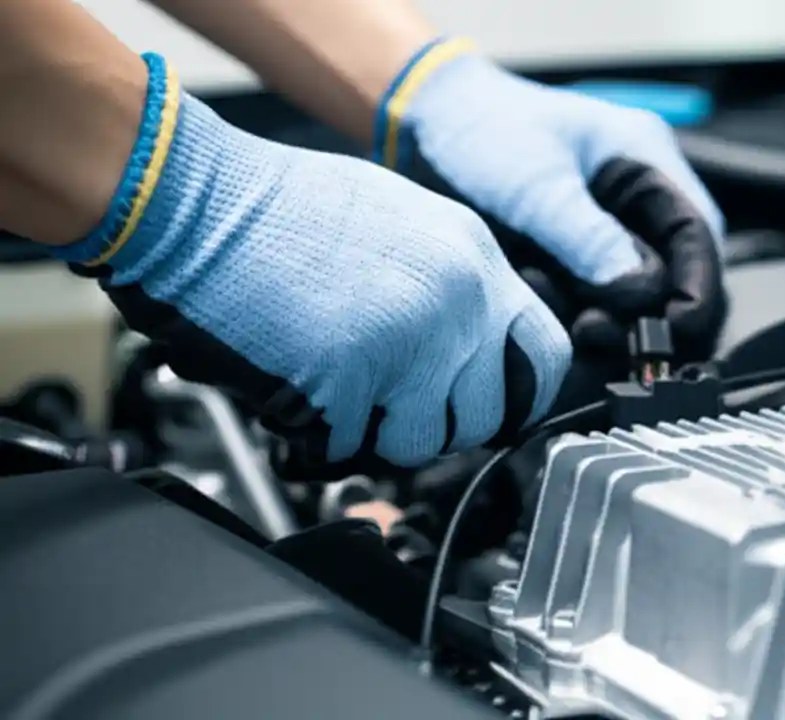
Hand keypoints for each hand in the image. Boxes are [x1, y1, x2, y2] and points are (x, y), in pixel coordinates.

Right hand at [56, 54, 569, 467]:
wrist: (195, 202)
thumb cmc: (279, 211)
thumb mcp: (404, 223)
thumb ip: (453, 284)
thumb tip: (477, 346)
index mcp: (473, 258)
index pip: (547, 355)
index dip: (518, 396)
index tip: (494, 410)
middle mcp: (456, 301)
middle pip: (485, 416)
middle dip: (439, 423)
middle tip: (392, 402)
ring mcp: (408, 341)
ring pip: (423, 443)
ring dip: (379, 433)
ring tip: (339, 384)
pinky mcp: (350, 379)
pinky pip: (353, 446)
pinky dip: (321, 433)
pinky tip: (299, 382)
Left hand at [375, 39, 726, 361]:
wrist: (423, 129)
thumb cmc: (482, 130)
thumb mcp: (538, 183)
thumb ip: (589, 238)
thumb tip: (640, 293)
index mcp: (648, 168)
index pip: (698, 240)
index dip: (695, 292)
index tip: (671, 331)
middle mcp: (636, 209)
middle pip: (674, 282)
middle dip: (646, 318)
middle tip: (597, 335)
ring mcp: (603, 241)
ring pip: (631, 306)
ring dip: (600, 323)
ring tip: (559, 317)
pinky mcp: (571, 268)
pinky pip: (588, 310)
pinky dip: (565, 319)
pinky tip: (532, 301)